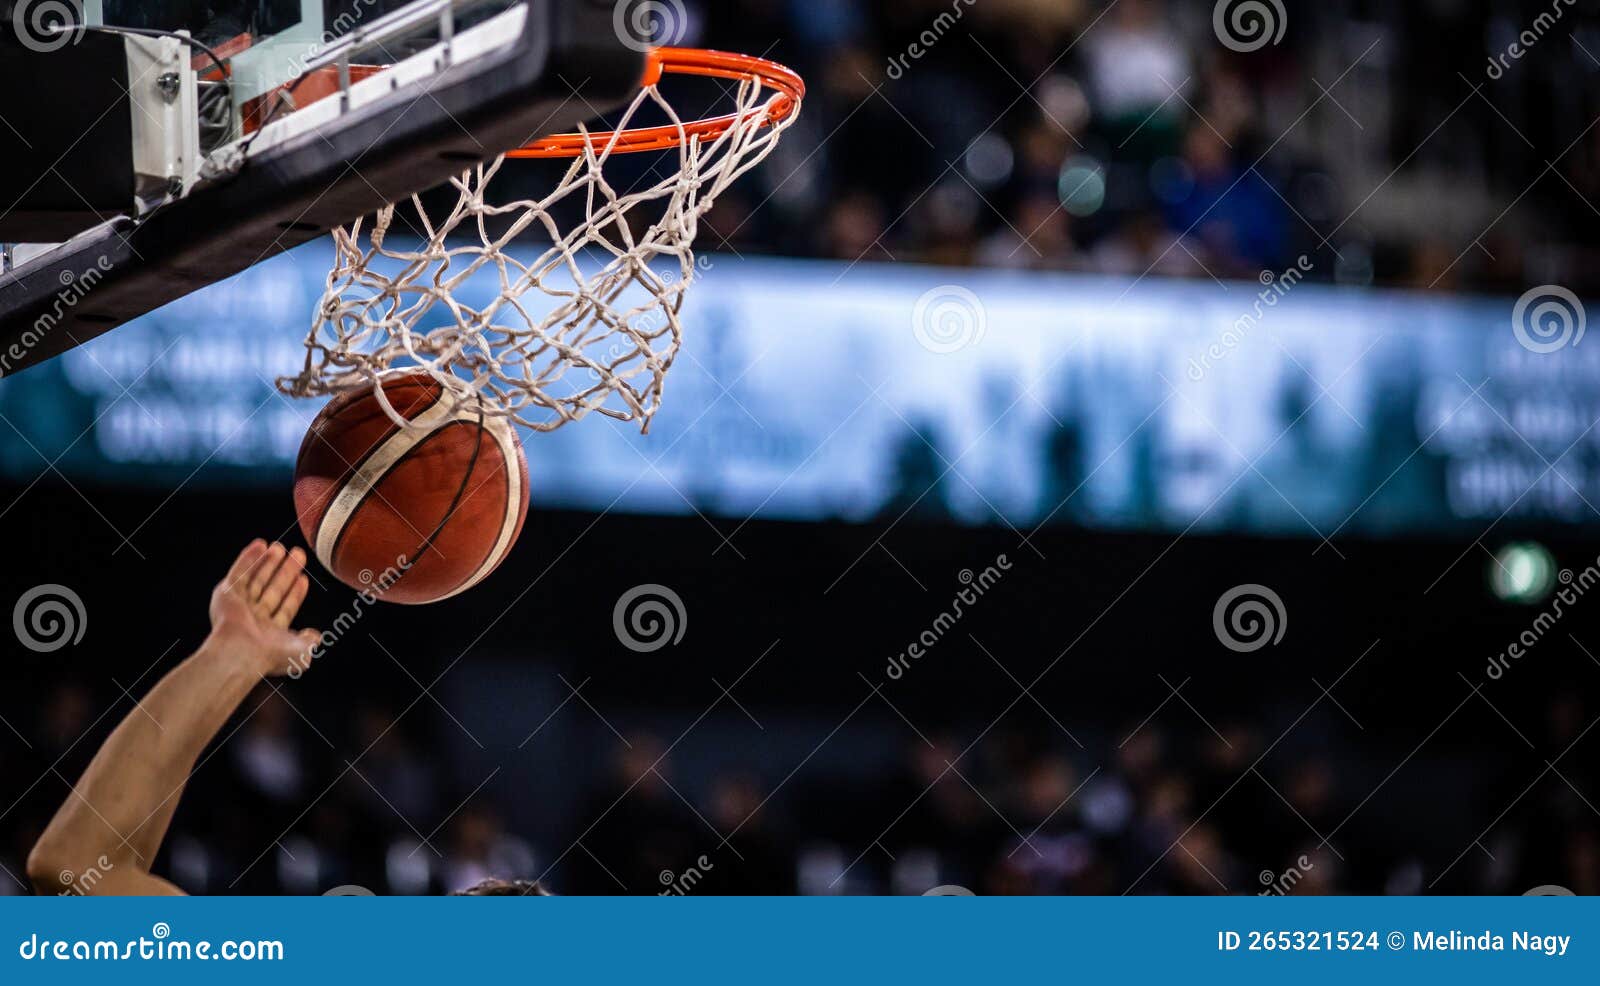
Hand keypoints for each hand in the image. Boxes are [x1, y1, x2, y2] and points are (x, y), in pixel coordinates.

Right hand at [208, 540, 321, 677]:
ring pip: (256, 579)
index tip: (303, 578)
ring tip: (279, 547)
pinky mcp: (226, 594)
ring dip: (267, 562)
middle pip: (273, 588)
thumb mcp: (301, 652)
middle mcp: (253, 618)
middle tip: (297, 554)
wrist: (241, 652)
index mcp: (269, 632)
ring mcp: (239, 606)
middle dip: (285, 571)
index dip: (295, 593)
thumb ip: (310, 641)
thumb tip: (315, 635)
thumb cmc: (270, 656)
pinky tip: (260, 545)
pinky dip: (248, 558)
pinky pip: (239, 572)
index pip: (285, 607)